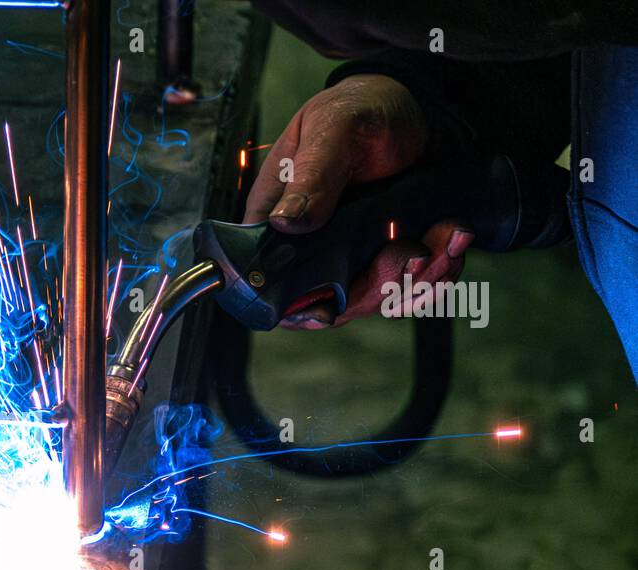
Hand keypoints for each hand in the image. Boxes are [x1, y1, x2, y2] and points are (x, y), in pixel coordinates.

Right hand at [244, 74, 472, 328]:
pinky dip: (440, 273)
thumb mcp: (334, 131)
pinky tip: (455, 237)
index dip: (294, 306)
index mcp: (278, 222)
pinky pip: (413, 288)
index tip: (328, 309)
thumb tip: (284, 223)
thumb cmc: (362, 108)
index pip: (270, 281)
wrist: (419, 105)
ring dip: (419, 279)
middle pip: (331, 303)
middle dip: (377, 288)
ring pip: (378, 300)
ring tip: (449, 234)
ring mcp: (355, 258)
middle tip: (412, 251)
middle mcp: (313, 249)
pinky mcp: (393, 259)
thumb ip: (311, 176)